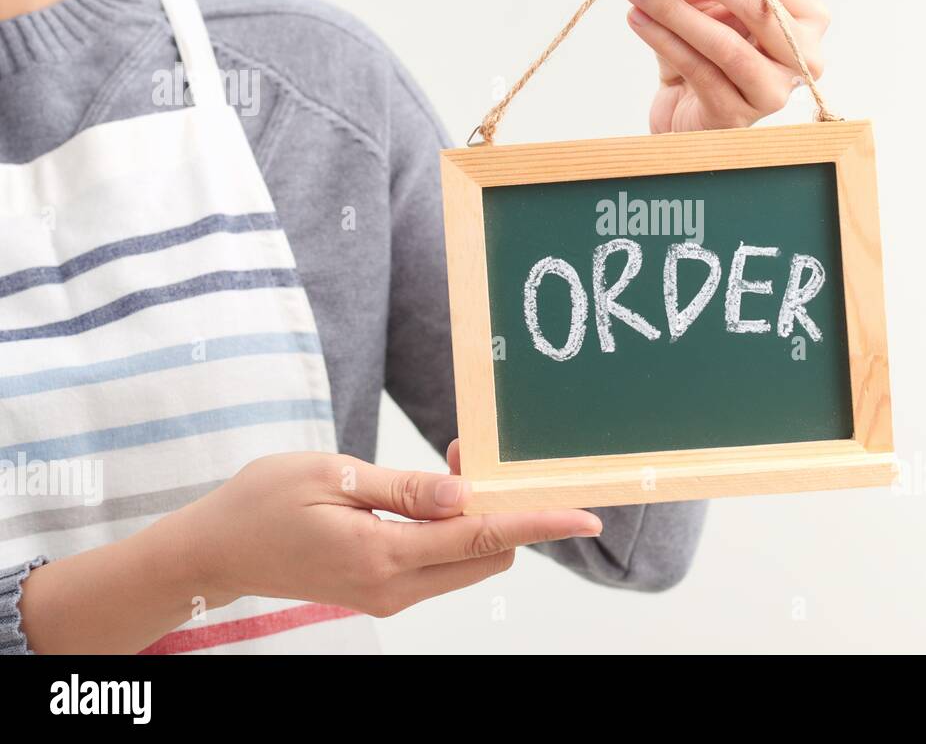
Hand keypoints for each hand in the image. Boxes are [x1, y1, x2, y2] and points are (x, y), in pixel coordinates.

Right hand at [21, 446, 600, 651]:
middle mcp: (394, 586)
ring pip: (468, 560)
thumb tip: (467, 493)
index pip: (483, 537)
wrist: (214, 551)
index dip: (540, 523)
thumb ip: (407, 489)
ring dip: (477, 518)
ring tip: (446, 469)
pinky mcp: (381, 591)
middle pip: (488, 554)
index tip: (586, 514)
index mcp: (384, 555)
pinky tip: (432, 497)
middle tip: (470, 456)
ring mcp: (389, 595)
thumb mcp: (333, 476)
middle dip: (503, 509)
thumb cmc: (263, 502)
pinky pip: (441, 564)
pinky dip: (453, 531)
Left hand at [625, 0, 830, 132]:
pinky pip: (700, 71)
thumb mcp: (699, 2)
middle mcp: (804, 54)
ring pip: (724, 42)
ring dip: (673, 8)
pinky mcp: (740, 116)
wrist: (687, 113)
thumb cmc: (704, 52)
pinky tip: (635, 17)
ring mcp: (775, 90)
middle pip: (753, 0)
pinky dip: (664, 41)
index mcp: (806, 14)